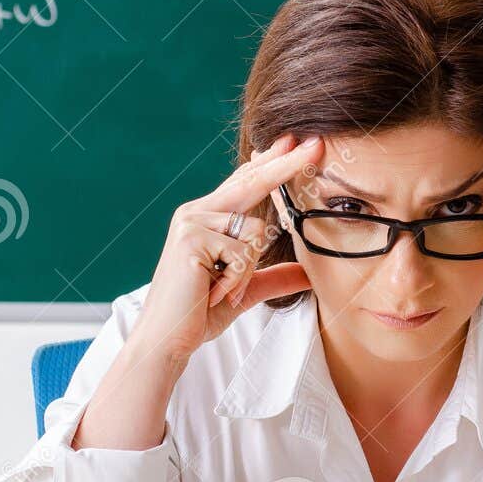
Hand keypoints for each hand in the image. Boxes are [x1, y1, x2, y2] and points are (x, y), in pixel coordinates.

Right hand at [130, 133, 320, 361]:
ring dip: (248, 270)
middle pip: (253, 182)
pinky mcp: (192, 238)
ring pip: (255, 231)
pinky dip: (237, 279)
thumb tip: (308, 274)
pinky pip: (242, 252)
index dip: (270, 162)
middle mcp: (197, 212)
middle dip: (287, 164)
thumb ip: (273, 277)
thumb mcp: (244, 291)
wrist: (166, 339)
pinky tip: (214, 292)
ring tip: (221, 290)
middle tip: (317, 145)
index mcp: (207, 217)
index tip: (292, 142)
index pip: (244, 182)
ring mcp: (192, 222)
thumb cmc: (199, 313)